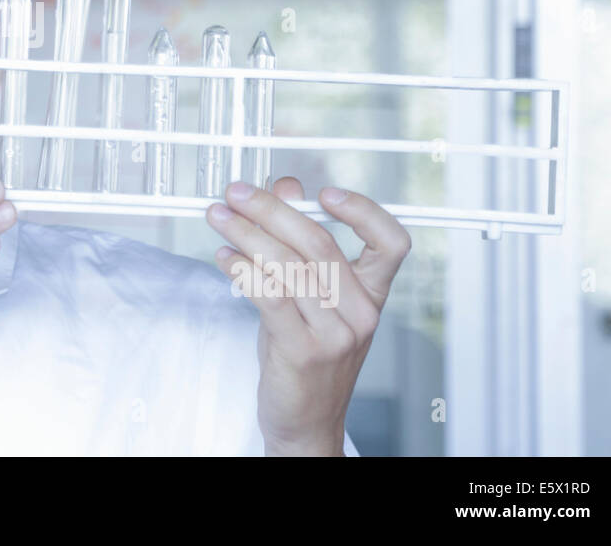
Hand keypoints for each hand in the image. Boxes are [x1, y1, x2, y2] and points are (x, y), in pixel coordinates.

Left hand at [207, 177, 410, 455]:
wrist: (306, 421)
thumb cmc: (307, 356)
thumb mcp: (311, 298)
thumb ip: (299, 244)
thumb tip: (286, 189)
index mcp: (371, 295)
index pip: (390, 243)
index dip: (363, 211)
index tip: (324, 191)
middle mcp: (360, 312)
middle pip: (319, 242)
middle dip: (271, 209)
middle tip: (238, 193)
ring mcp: (334, 334)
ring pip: (288, 265)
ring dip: (245, 234)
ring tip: (220, 220)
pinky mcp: (302, 350)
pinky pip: (269, 295)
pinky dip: (242, 268)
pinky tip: (224, 257)